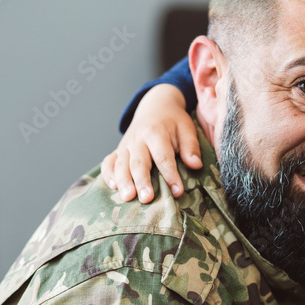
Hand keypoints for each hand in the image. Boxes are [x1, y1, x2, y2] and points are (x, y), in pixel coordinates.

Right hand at [102, 83, 201, 202]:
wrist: (155, 106)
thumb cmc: (173, 121)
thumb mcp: (187, 128)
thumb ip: (191, 147)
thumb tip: (196, 165)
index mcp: (156, 133)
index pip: (163, 157)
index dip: (170, 175)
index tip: (178, 192)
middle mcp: (138, 139)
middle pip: (138, 162)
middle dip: (142, 181)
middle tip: (147, 199)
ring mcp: (125, 145)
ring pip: (121, 164)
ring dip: (123, 181)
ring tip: (128, 198)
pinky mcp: (118, 150)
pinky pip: (109, 162)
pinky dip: (108, 174)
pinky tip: (113, 187)